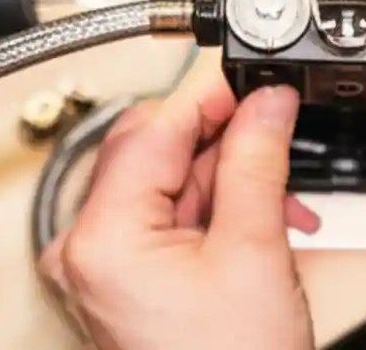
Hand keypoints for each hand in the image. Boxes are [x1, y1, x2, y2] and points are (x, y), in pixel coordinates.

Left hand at [41, 80, 318, 349]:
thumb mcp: (252, 250)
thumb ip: (256, 161)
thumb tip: (264, 103)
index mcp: (101, 238)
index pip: (153, 131)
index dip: (209, 98)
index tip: (252, 82)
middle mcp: (85, 250)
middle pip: (155, 153)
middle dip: (222, 143)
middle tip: (273, 134)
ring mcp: (102, 268)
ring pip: (166, 184)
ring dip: (227, 180)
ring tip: (280, 198)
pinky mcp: (123, 282)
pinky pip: (166, 221)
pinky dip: (214, 212)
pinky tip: (258, 218)